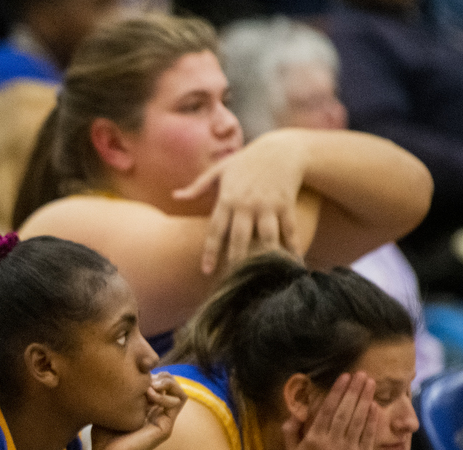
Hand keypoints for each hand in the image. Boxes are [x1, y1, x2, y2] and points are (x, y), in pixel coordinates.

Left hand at [90, 373, 186, 449]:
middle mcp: (158, 411)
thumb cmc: (104, 432)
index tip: (136, 373)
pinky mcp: (165, 427)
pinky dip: (166, 395)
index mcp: (147, 406)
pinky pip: (177, 403)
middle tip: (146, 377)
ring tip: (151, 385)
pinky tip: (150, 396)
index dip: (152, 372)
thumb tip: (124, 372)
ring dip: (168, 383)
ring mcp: (163, 419)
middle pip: (172, 384)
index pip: (160, 380)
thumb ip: (121, 390)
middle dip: (162, 375)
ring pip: (179, 392)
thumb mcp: (111, 405)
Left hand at [174, 130, 306, 274]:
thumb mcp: (220, 169)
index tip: (207, 271)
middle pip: (240, 238)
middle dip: (237, 261)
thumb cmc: (247, 160)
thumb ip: (198, 186)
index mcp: (227, 198)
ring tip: (265, 277)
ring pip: (266, 237)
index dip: (211, 252)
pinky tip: (293, 262)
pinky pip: (289, 230)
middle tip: (234, 282)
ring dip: (266, 258)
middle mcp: (247, 204)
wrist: (282, 148)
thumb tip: (175, 196)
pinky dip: (292, 246)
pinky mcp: (286, 204)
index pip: (215, 230)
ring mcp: (268, 205)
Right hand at [285, 372, 379, 449]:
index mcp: (314, 440)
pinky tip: (375, 405)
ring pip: (357, 420)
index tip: (344, 377)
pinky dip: (371, 419)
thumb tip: (294, 413)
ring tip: (371, 383)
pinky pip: (367, 435)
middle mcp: (331, 443)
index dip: (337, 392)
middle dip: (354, 391)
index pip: (326, 411)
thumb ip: (290, 432)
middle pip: (344, 412)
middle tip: (362, 374)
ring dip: (365, 400)